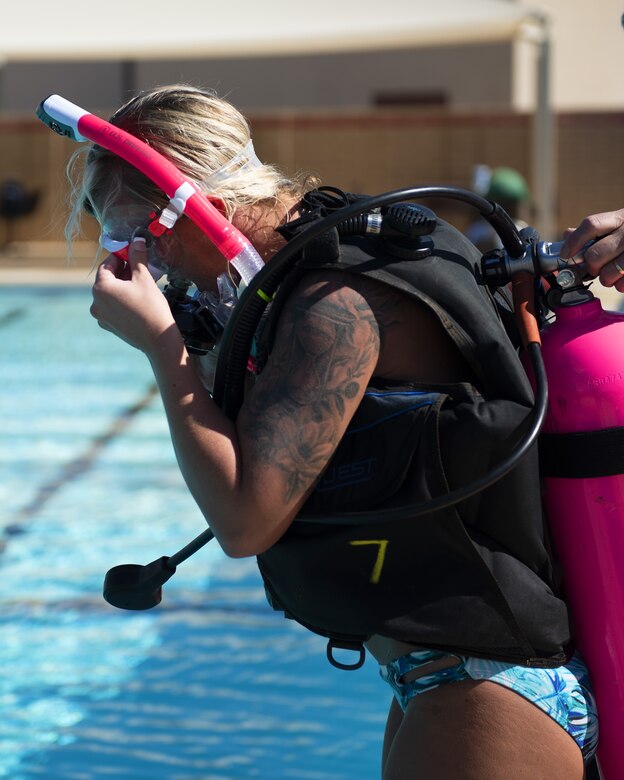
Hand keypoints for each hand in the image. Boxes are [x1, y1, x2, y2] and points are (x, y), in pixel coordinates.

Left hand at [90, 237, 176, 351]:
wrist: (158, 338)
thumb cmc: (151, 306)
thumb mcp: (144, 278)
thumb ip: (137, 257)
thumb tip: (137, 240)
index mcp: (101, 288)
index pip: (107, 265)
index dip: (120, 256)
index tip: (131, 253)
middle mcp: (96, 302)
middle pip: (107, 280)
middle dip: (122, 272)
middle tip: (138, 268)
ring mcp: (101, 316)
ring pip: (110, 294)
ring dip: (122, 286)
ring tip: (140, 284)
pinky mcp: (108, 326)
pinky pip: (112, 308)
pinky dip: (121, 301)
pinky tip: (137, 301)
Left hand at [560, 209, 623, 292]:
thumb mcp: (620, 224)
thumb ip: (596, 230)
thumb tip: (568, 234)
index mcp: (621, 218)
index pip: (591, 225)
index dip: (574, 242)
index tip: (565, 254)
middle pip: (595, 254)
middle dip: (591, 266)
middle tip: (596, 268)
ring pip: (608, 273)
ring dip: (606, 279)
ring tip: (612, 275)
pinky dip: (620, 286)